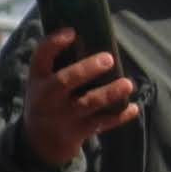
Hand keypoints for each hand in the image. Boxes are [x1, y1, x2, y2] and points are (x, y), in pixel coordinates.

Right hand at [23, 28, 140, 163]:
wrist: (40, 142)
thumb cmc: (48, 98)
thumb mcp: (43, 81)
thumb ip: (59, 62)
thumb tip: (89, 30)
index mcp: (38, 78)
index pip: (41, 57)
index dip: (54, 43)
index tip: (72, 31)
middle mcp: (47, 97)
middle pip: (65, 81)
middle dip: (86, 69)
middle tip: (109, 58)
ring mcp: (63, 116)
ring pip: (88, 104)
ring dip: (109, 93)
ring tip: (127, 84)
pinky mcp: (78, 131)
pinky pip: (101, 123)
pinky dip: (118, 117)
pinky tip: (132, 108)